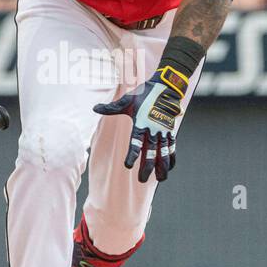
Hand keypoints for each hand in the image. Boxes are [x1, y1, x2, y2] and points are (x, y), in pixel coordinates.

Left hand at [93, 65, 188, 182]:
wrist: (166, 87)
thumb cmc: (144, 93)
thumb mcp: (126, 100)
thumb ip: (111, 108)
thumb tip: (94, 108)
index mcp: (141, 124)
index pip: (135, 144)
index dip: (132, 155)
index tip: (128, 165)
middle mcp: (153, 130)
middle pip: (150, 153)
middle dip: (147, 168)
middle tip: (142, 180)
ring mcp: (163, 132)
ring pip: (163, 153)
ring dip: (162, 167)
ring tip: (161, 179)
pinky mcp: (170, 131)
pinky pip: (172, 147)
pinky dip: (171, 158)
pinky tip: (170, 168)